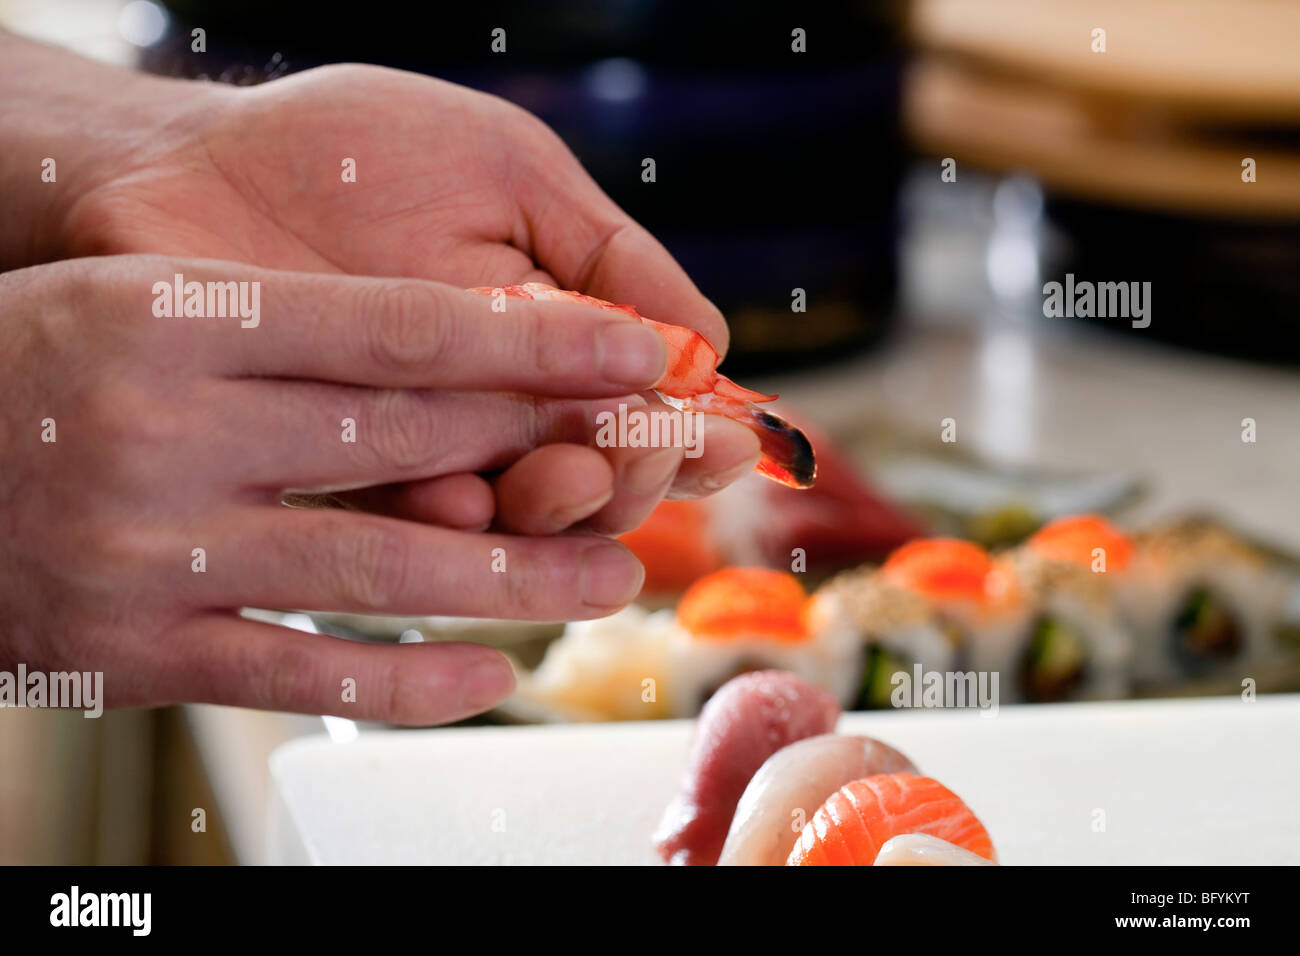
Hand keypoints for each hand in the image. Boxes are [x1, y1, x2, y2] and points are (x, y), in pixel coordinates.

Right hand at [0, 254, 674, 722]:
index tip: (636, 346)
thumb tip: (460, 349)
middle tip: (649, 461)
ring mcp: (153, 552)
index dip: (536, 339)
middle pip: (407, 440)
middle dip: (548, 449)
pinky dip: (409, 679)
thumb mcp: (144, 302)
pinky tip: (489, 674)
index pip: (397, 327)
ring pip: (378, 566)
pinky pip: (304, 673)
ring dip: (513, 577)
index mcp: (171, 317)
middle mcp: (167, 430)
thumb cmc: (37, 370)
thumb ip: (289, 327)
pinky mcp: (140, 651)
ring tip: (605, 578)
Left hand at [43, 58, 761, 525]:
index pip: (649, 414)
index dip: (689, 441)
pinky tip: (455, 500)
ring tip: (548, 481)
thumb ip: (610, 257)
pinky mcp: (343, 478)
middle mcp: (498, 406)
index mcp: (553, 340)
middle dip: (623, 484)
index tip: (714, 444)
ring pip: (519, 524)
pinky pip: (412, 526)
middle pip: (599, 485)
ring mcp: (423, 446)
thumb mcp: (510, 173)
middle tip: (609, 459)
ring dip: (552, 515)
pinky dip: (448, 521)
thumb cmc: (351, 151)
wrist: (188, 167)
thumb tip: (705, 349)